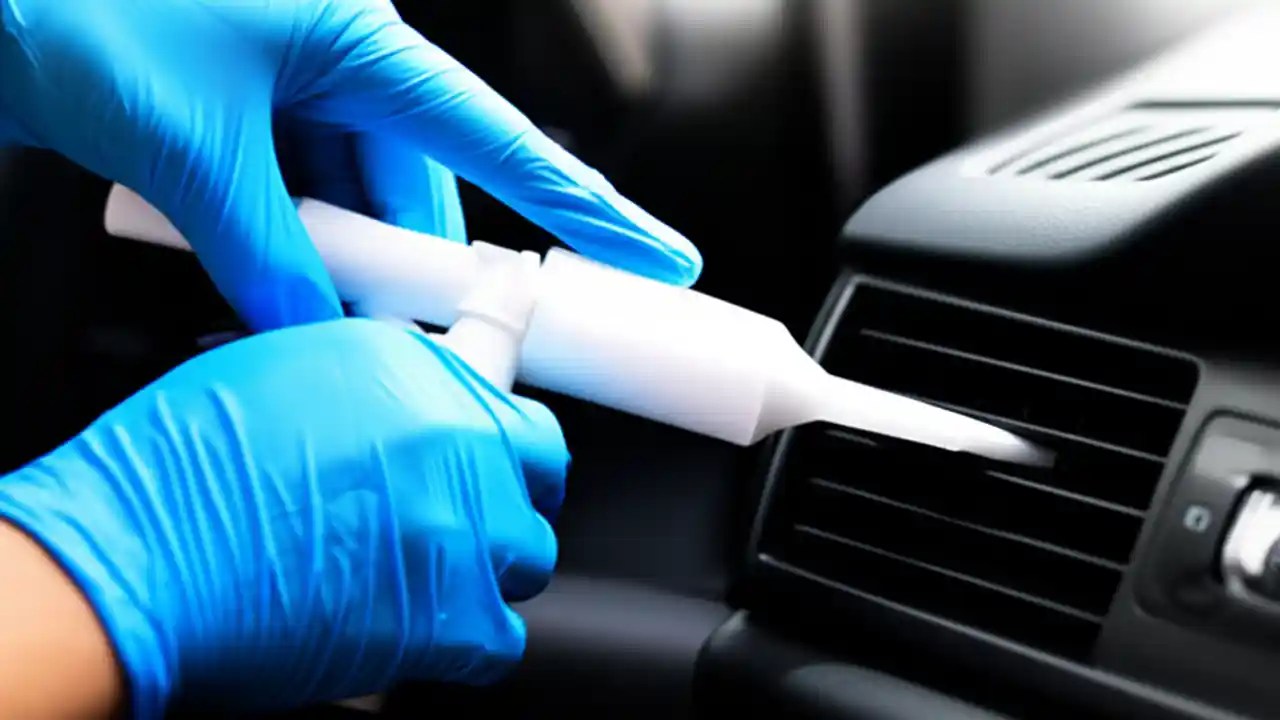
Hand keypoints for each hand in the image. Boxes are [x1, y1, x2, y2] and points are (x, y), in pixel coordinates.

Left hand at [0, 0, 701, 330]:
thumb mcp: (187, 141)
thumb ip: (261, 252)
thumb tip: (311, 331)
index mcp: (356, 38)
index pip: (497, 144)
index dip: (583, 209)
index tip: (652, 257)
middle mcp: (338, 61)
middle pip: (420, 191)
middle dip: (423, 273)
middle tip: (447, 344)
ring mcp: (289, 90)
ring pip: (354, 204)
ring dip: (343, 271)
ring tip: (327, 318)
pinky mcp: (241, 116)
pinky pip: (295, 199)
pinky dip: (288, 252)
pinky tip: (268, 287)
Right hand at [0, 319, 568, 717]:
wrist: (132, 563)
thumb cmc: (170, 478)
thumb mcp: (274, 378)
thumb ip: (366, 391)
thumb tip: (398, 414)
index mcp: (407, 368)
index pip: (507, 401)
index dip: (495, 442)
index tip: (490, 460)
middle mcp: (450, 435)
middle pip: (537, 471)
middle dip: (507, 497)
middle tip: (459, 520)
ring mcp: (461, 524)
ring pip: (527, 555)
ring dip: (483, 570)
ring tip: (416, 581)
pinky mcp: (453, 614)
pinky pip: (500, 639)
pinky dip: (464, 644)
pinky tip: (410, 631)